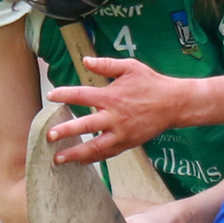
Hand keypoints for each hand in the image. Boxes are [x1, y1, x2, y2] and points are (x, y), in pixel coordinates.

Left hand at [46, 58, 189, 163]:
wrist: (175, 104)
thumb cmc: (151, 83)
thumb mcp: (130, 67)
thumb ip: (106, 65)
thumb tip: (85, 61)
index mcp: (111, 97)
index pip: (82, 96)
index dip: (64, 95)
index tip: (51, 96)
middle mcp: (114, 117)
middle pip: (85, 126)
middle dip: (66, 131)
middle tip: (49, 136)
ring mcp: (121, 133)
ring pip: (95, 147)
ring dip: (75, 154)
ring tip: (58, 159)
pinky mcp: (128, 143)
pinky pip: (108, 154)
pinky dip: (93, 159)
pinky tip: (80, 161)